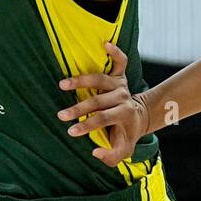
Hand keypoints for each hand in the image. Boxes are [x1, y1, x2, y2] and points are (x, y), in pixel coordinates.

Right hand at [57, 42, 150, 166]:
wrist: (138, 118)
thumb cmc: (126, 135)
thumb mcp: (123, 151)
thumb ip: (110, 157)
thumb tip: (94, 152)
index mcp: (124, 113)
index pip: (104, 119)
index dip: (87, 125)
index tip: (71, 131)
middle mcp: (123, 97)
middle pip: (99, 101)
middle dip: (78, 109)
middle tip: (61, 115)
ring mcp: (121, 84)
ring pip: (101, 79)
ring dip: (81, 81)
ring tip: (62, 84)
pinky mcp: (120, 75)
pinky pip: (121, 60)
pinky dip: (115, 51)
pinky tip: (105, 44)